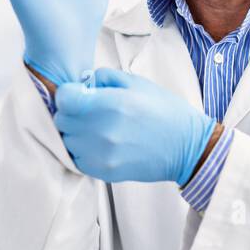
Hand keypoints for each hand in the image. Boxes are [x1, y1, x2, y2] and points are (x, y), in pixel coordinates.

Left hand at [53, 68, 217, 184]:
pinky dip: (83, 151)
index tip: (79, 95)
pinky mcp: (104, 171)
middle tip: (88, 112)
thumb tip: (85, 83)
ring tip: (96, 129)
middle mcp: (101, 129)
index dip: (69, 94)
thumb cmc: (165, 112)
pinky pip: (77, 159)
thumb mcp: (138, 83)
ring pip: (67, 140)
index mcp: (110, 103)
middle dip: (72, 113)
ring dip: (76, 133)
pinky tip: (100, 145)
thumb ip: (106, 77)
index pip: (64, 98)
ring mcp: (101, 153)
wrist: (187, 147)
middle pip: (62, 120)